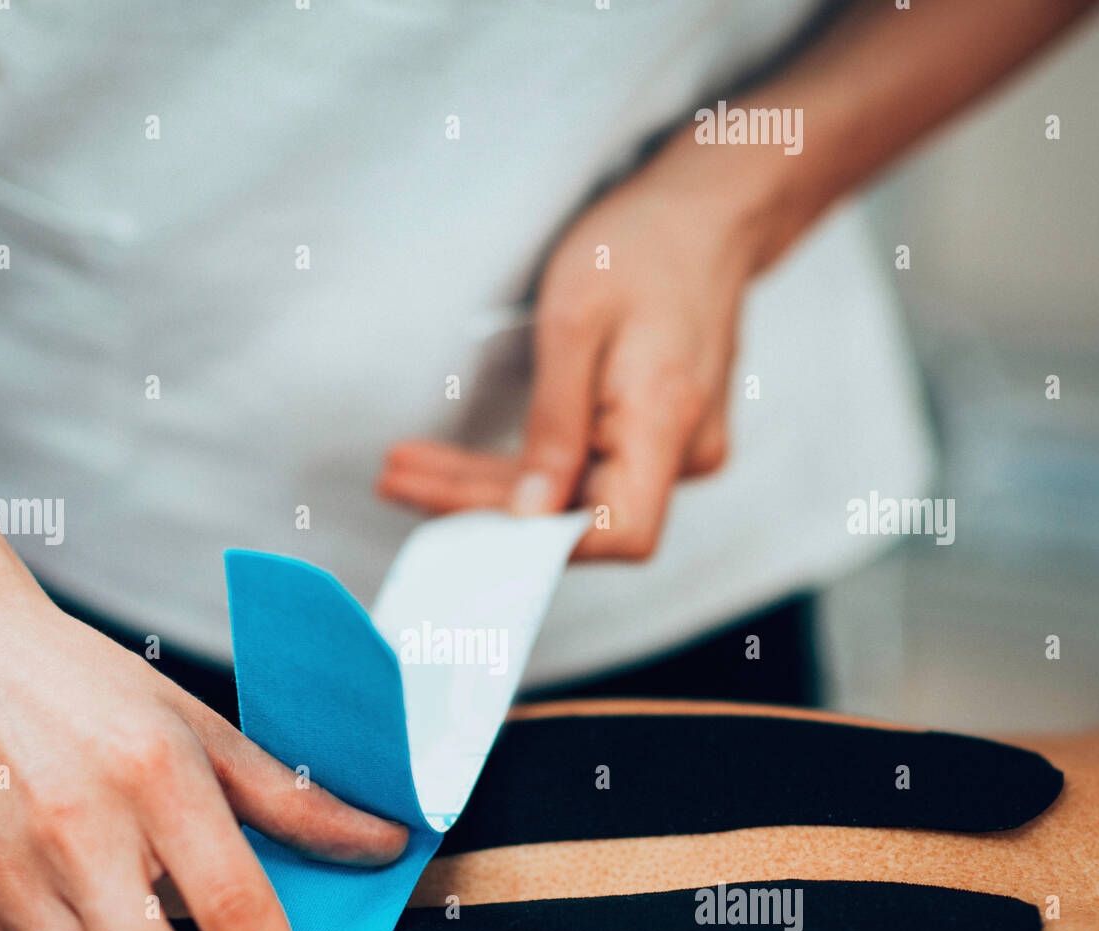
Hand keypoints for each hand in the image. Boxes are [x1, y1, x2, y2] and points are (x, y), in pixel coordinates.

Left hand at [378, 134, 782, 558]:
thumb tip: (533, 515)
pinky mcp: (652, 445)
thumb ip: (555, 426)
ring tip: (407, 468)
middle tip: (395, 478)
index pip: (618, 531)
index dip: (541, 545)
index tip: (459, 526)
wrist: (703, 216)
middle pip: (577, 520)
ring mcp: (673, 453)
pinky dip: (520, 473)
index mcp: (668, 419)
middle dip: (480, 506)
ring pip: (571, 501)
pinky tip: (459, 465)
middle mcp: (684, 452)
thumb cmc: (639, 247)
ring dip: (488, 490)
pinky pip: (581, 477)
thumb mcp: (575, 319)